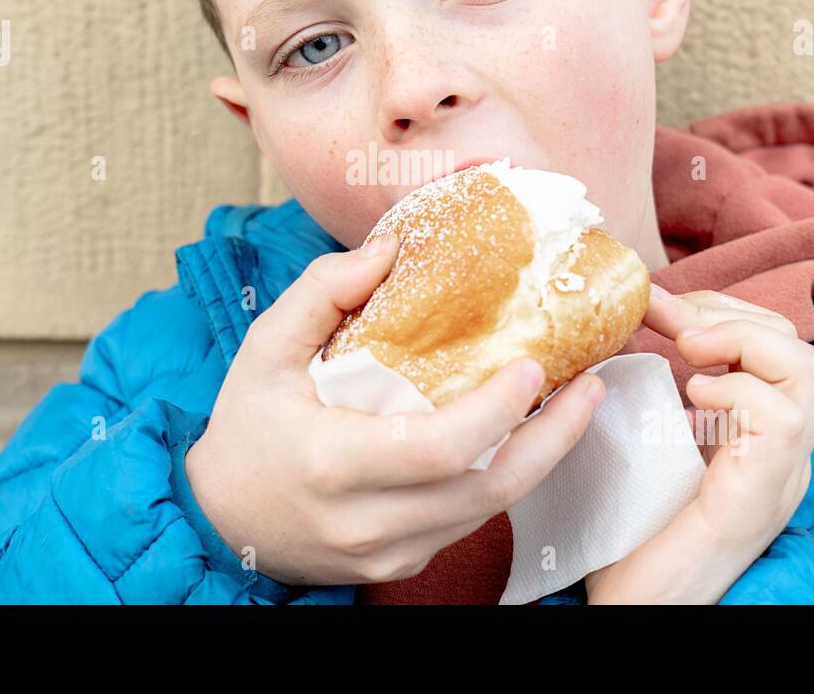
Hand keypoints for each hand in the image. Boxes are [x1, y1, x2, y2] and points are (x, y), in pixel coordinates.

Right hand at [185, 234, 606, 586]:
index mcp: (333, 463)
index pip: (438, 449)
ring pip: (487, 511)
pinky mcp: (402, 564)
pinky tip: (526, 438)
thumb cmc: (247, 428)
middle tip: (590, 387)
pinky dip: (504, 478)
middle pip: (485, 489)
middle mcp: (367, 521)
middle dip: (552, 439)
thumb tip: (390, 250)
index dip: (497, 411)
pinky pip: (468, 522)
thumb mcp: (264, 350)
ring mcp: (389, 551)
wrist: (223, 521)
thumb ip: (321, 292)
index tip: (534, 366)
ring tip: (577, 406)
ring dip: (541, 459)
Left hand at [584, 285, 813, 601]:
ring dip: (745, 341)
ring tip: (690, 351)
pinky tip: (693, 397)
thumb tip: (632, 321)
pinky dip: (738, 389)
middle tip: (675, 321)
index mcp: (758, 437)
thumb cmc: (632, 530)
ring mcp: (782, 473)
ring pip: (810, 373)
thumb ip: (653, 388)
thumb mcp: (646, 440)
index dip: (722, 309)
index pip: (775, 346)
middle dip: (734, 314)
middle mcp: (783, 453)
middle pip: (804, 352)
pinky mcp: (765, 492)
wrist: (640, 606)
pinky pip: (784, 418)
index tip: (658, 302)